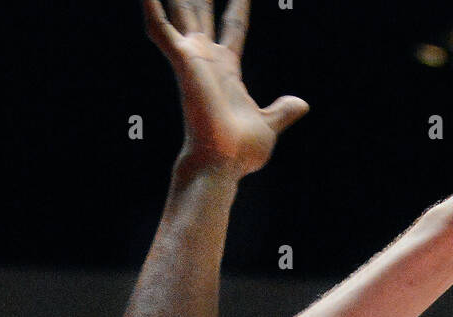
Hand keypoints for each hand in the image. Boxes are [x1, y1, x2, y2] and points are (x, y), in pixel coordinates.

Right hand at [144, 0, 307, 175]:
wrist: (222, 164)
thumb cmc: (240, 152)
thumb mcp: (269, 125)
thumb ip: (282, 110)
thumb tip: (301, 104)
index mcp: (227, 68)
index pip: (234, 25)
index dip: (238, 5)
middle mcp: (207, 58)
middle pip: (202, 10)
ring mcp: (193, 58)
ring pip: (181, 10)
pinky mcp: (182, 61)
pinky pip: (161, 28)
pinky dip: (152, 9)